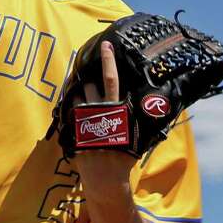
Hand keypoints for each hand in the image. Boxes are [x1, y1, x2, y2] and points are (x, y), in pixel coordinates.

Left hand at [71, 41, 137, 192]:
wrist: (106, 177)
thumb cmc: (123, 157)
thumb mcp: (134, 136)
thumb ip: (135, 119)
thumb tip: (152, 108)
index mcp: (116, 109)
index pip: (111, 79)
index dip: (108, 60)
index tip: (106, 45)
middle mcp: (99, 110)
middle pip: (90, 84)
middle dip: (88, 79)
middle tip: (88, 76)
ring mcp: (85, 118)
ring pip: (78, 95)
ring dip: (79, 92)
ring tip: (82, 94)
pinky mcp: (74, 127)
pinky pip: (70, 109)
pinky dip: (72, 105)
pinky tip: (74, 108)